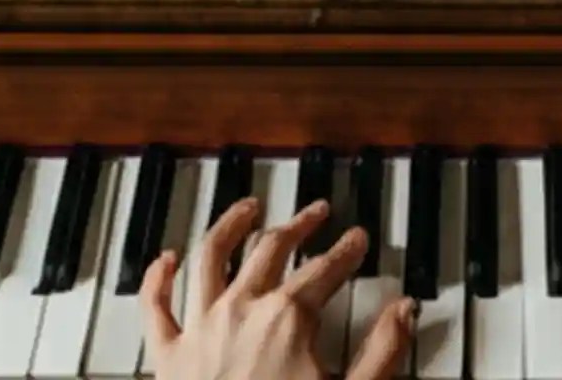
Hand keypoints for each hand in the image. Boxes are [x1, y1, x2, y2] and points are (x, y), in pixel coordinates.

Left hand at [140, 196, 413, 379]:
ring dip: (230, 225)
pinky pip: (156, 305)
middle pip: (273, 249)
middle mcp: (242, 309)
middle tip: (316, 212)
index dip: (347, 249)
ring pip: (211, 256)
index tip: (357, 239)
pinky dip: (157, 276)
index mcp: (289, 318)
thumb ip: (382, 352)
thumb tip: (405, 310)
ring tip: (247, 207)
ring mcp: (200, 327)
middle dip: (299, 225)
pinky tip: (166, 258)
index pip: (327, 267)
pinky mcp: (167, 354)